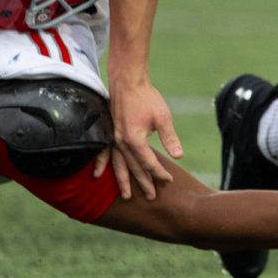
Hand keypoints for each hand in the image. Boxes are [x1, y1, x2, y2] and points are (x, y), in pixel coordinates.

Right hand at [105, 77, 181, 199]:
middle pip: (133, 168)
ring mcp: (112, 138)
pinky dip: (101, 164)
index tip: (169, 180)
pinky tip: (97, 175)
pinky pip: (103, 153)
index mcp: (135, 139)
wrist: (127, 81)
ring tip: (126, 195)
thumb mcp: (163, 117)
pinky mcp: (108, 133)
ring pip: (118, 164)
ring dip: (123, 180)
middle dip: (143, 183)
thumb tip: (179, 156)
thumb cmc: (146, 97)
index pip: (149, 163)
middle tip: (152, 197)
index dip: (159, 173)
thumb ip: (169, 138)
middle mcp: (121, 142)